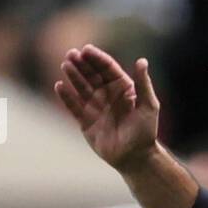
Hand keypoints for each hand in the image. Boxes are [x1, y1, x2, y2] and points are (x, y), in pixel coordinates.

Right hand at [55, 45, 160, 172]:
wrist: (135, 157)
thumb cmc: (145, 131)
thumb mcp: (148, 105)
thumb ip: (143, 84)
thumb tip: (141, 60)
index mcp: (122, 88)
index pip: (107, 68)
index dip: (97, 58)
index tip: (86, 49)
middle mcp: (107, 95)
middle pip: (91, 74)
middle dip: (82, 63)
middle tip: (71, 53)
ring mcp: (95, 107)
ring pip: (81, 87)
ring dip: (73, 76)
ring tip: (65, 65)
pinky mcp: (85, 121)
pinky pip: (73, 106)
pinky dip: (66, 97)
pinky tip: (59, 86)